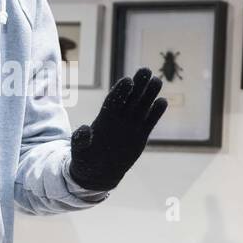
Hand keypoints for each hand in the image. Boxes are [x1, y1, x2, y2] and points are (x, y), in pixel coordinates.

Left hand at [67, 67, 167, 191]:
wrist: (99, 172)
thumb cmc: (86, 159)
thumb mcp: (79, 150)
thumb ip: (80, 140)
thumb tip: (84, 130)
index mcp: (104, 118)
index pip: (114, 101)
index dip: (120, 91)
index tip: (128, 80)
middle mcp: (119, 118)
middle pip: (130, 98)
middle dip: (138, 84)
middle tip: (145, 70)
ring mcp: (131, 125)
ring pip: (142, 106)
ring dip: (149, 93)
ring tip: (157, 80)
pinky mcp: (140, 135)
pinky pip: (149, 122)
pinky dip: (156, 112)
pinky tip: (163, 101)